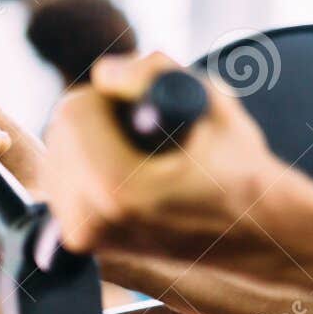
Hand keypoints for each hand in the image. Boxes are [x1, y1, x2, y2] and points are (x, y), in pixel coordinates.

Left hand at [42, 51, 286, 258]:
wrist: (252, 233)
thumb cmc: (239, 169)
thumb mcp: (214, 107)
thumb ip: (155, 75)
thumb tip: (104, 72)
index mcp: (115, 189)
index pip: (74, 112)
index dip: (112, 95)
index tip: (148, 106)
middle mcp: (88, 220)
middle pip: (61, 131)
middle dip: (99, 116)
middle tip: (150, 130)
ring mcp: (81, 236)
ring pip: (60, 152)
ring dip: (93, 138)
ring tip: (145, 154)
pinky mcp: (80, 241)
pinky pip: (64, 177)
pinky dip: (89, 162)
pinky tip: (131, 172)